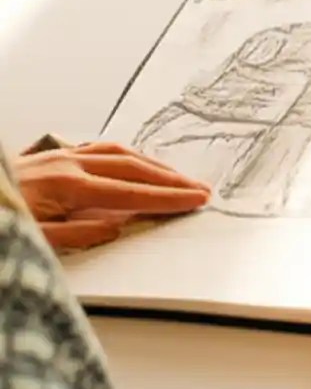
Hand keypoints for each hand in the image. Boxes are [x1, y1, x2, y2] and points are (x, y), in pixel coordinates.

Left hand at [14, 141, 211, 248]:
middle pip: (131, 166)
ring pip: (117, 152)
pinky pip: (97, 149)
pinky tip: (135, 164)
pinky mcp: (49, 156)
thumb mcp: (32, 240)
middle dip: (170, 178)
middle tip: (200, 189)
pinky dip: (125, 156)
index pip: (129, 193)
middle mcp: (65, 164)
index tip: (196, 200)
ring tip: (178, 177)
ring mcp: (56, 156)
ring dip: (152, 164)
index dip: (166, 198)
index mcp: (64, 186)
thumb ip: (76, 234)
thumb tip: (117, 225)